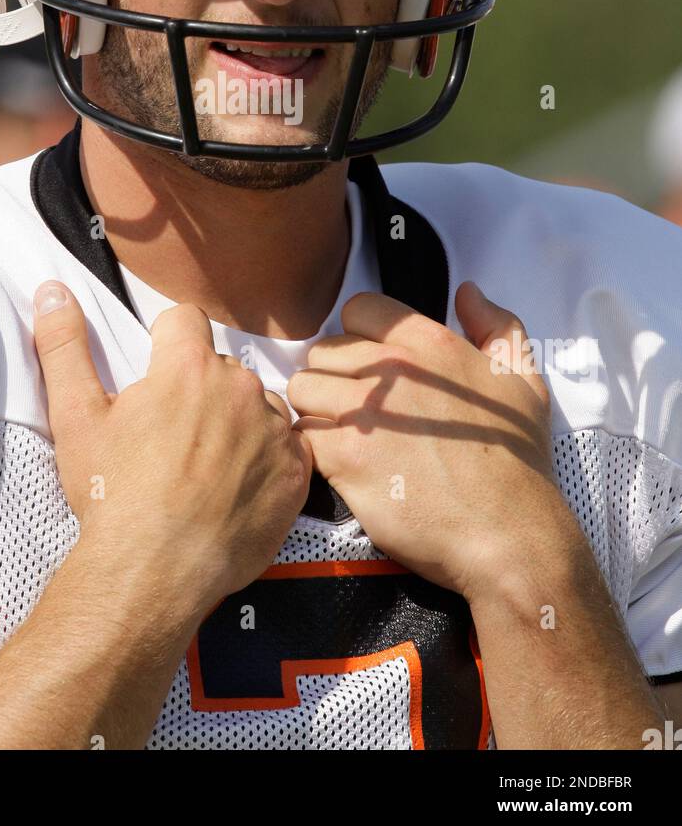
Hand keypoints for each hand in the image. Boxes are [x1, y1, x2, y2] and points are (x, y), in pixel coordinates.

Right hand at [33, 281, 312, 609]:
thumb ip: (65, 346)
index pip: (185, 320)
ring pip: (256, 408)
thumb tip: (52, 291)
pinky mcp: (296, 472)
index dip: (166, 344)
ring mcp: (274, 430)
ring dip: (237, 426)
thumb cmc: (114, 496)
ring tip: (204, 470)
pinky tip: (235, 490)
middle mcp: (240, 388)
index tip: (155, 378)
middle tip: (172, 439)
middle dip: (200, 392)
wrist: (154, 573)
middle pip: (221, 369)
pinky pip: (287, 449)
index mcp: (188, 366)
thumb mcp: (76, 417)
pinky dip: (266, 464)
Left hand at [287, 281, 562, 601]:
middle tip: (356, 410)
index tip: (372, 370)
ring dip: (315, 411)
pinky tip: (337, 464)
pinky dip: (311, 449)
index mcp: (426, 342)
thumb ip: (497, 327)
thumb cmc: (517, 462)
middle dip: (333, 377)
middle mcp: (389, 370)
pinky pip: (301, 435)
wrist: (507, 533)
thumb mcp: (524, 381)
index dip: (360, 338)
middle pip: (322, 351)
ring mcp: (362, 413)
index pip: (357, 310)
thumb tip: (468, 292)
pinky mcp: (343, 458)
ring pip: (302, 389)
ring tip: (341, 436)